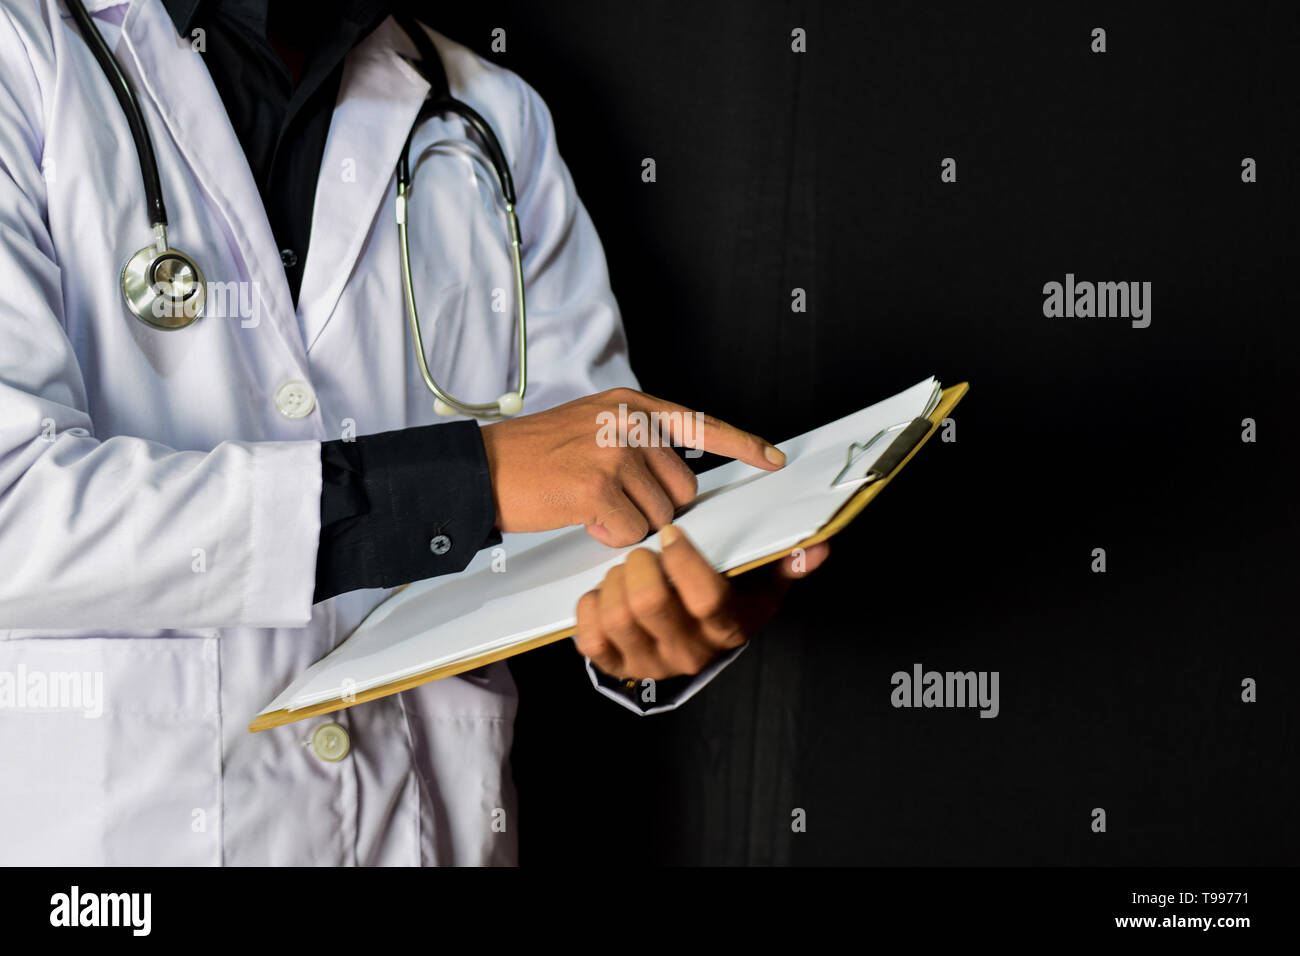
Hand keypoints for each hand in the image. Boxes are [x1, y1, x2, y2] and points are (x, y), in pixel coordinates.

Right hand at [479, 388, 785, 546]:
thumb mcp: (591, 426)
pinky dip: (606, 535)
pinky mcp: (598, 487)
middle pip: (682, 489)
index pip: (700, 423)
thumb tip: (678, 480)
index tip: (774, 459)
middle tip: (609, 500)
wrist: (481, 468)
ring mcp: (614, 453)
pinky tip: (579, 516)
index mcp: (630, 405)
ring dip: (627, 524)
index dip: (742, 444)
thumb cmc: (534, 456)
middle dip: (653, 507)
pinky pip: (629, 532)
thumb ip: (636, 441)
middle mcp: (627, 423)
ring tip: (587, 504)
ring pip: (659, 517)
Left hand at [574, 524, 830, 680]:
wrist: (701, 642)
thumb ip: (787, 563)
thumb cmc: (730, 603)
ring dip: (614, 582)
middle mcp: (688, 652)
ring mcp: (650, 663)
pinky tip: (604, 592)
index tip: (673, 533)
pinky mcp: (618, 667)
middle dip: (640, 565)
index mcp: (727, 629)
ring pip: (617, 618)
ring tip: (626, 569)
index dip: (684, 561)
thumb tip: (815, 548)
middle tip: (644, 550)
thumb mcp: (762, 584)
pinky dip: (590, 609)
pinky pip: (591, 640)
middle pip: (650, 605)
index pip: (705, 597)